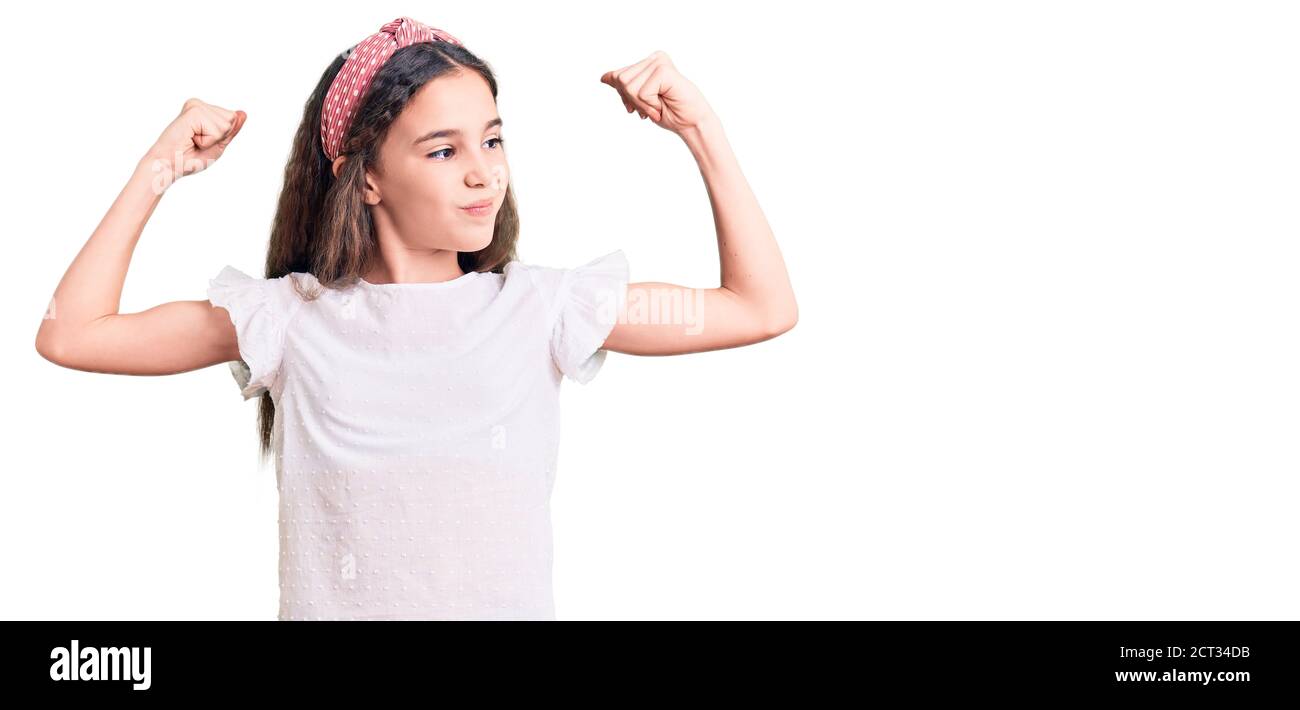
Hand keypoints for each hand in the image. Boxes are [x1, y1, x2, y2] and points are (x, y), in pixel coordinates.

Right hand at [145, 98, 246, 185]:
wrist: (170, 165)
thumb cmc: (190, 158)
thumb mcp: (218, 144)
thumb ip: (231, 129)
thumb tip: (243, 113)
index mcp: (205, 110)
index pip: (234, 119)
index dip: (223, 136)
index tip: (204, 142)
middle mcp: (199, 104)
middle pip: (232, 119)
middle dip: (219, 137)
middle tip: (198, 142)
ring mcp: (196, 106)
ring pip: (226, 124)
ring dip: (212, 140)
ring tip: (193, 140)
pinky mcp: (193, 111)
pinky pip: (217, 130)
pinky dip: (207, 141)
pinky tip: (191, 138)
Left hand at [600, 51, 715, 134]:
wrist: (691, 124)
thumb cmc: (669, 113)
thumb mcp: (640, 99)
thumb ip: (623, 85)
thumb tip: (603, 77)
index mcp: (648, 62)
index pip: (618, 75)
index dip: (624, 96)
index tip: (638, 107)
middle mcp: (654, 58)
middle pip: (620, 79)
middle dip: (632, 100)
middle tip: (650, 108)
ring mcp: (659, 62)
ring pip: (628, 86)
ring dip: (642, 104)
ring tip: (657, 107)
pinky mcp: (664, 70)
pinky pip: (641, 92)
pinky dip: (649, 105)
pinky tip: (662, 106)